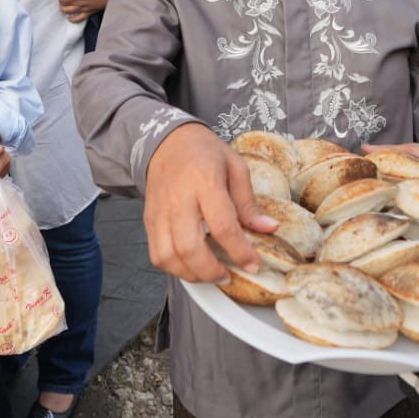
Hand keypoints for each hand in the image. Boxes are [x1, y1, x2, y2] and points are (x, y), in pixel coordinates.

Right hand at [143, 122, 278, 283]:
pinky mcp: (149, 220)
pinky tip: (191, 266)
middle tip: (228, 276)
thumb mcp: (235, 167)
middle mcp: (178, 198)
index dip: (240, 251)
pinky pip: (156, 254)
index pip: (222, 225)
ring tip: (210, 274)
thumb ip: (248, 202)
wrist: (167, 141)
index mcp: (204, 181)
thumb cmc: (205, 153)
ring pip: (169, 256)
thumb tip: (269, 228)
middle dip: (211, 271)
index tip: (253, 264)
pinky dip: (173, 268)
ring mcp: (160, 211)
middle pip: (190, 247)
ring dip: (191, 274)